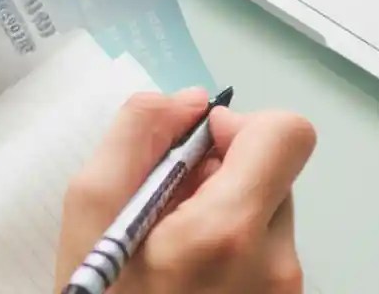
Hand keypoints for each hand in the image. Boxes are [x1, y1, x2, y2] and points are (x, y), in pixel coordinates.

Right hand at [57, 91, 314, 292]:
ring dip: (223, 215)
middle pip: (275, 173)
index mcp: (229, 232)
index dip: (240, 127)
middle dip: (221, 175)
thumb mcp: (90, 213)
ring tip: (172, 251)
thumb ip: (135, 135)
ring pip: (268, 215)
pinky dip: (229, 252)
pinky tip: (187, 277)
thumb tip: (187, 102)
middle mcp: (275, 265)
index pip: (288, 134)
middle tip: (167, 209)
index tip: (195, 151)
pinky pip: (266, 255)